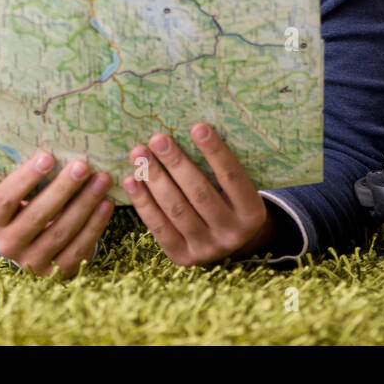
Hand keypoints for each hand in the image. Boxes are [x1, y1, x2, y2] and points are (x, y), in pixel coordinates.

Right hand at [0, 150, 113, 279]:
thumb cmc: (31, 208)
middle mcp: (8, 244)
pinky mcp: (57, 272)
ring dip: (84, 204)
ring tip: (102, 180)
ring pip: (60, 232)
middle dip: (62, 189)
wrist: (37, 249)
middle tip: (83, 165)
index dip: (25, 178)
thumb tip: (60, 146)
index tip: (48, 157)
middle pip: (36, 215)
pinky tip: (107, 204)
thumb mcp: (23, 197)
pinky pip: (79, 248)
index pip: (5, 198)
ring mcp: (32, 262)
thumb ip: (33, 179)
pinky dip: (95, 225)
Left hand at [122, 123, 275, 266]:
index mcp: (252, 213)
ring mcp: (207, 248)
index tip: (197, 127)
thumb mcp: (237, 190)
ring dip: (154, 179)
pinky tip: (131, 181)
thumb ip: (221, 169)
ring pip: (176, 209)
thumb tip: (194, 130)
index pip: (232, 177)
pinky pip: (159, 227)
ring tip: (139, 155)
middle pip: (200, 193)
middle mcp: (232, 234)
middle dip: (176, 163)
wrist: (226, 243)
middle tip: (158, 139)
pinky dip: (143, 203)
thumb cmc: (229, 202)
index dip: (215, 152)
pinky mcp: (183, 257)